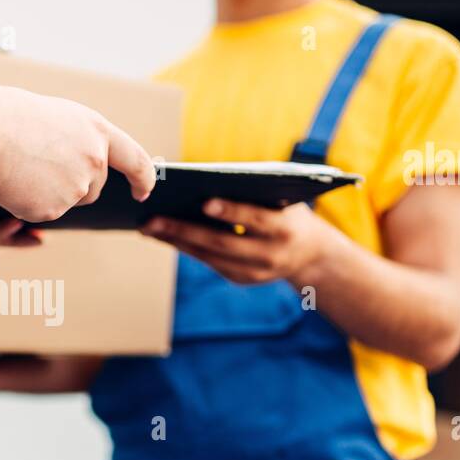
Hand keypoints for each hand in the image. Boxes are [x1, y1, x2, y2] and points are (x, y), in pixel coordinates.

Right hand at [0, 86, 156, 221]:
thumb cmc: (13, 119)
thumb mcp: (59, 120)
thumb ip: (81, 144)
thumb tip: (84, 178)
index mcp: (98, 132)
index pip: (135, 160)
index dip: (143, 178)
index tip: (143, 191)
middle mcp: (95, 161)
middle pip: (94, 188)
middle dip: (75, 184)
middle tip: (40, 165)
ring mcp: (76, 188)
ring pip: (68, 201)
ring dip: (50, 192)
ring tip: (24, 168)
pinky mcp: (54, 211)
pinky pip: (44, 212)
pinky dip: (29, 202)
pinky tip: (15, 183)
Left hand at [140, 198, 336, 286]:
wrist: (311, 253)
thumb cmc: (289, 210)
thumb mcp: (283, 198)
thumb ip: (256, 190)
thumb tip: (208, 180)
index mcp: (285, 229)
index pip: (256, 219)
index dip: (231, 212)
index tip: (204, 202)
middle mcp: (270, 255)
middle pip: (222, 243)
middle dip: (185, 231)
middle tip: (153, 220)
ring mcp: (255, 272)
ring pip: (210, 256)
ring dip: (176, 241)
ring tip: (148, 226)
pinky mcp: (241, 279)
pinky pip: (208, 262)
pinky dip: (185, 247)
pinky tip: (163, 235)